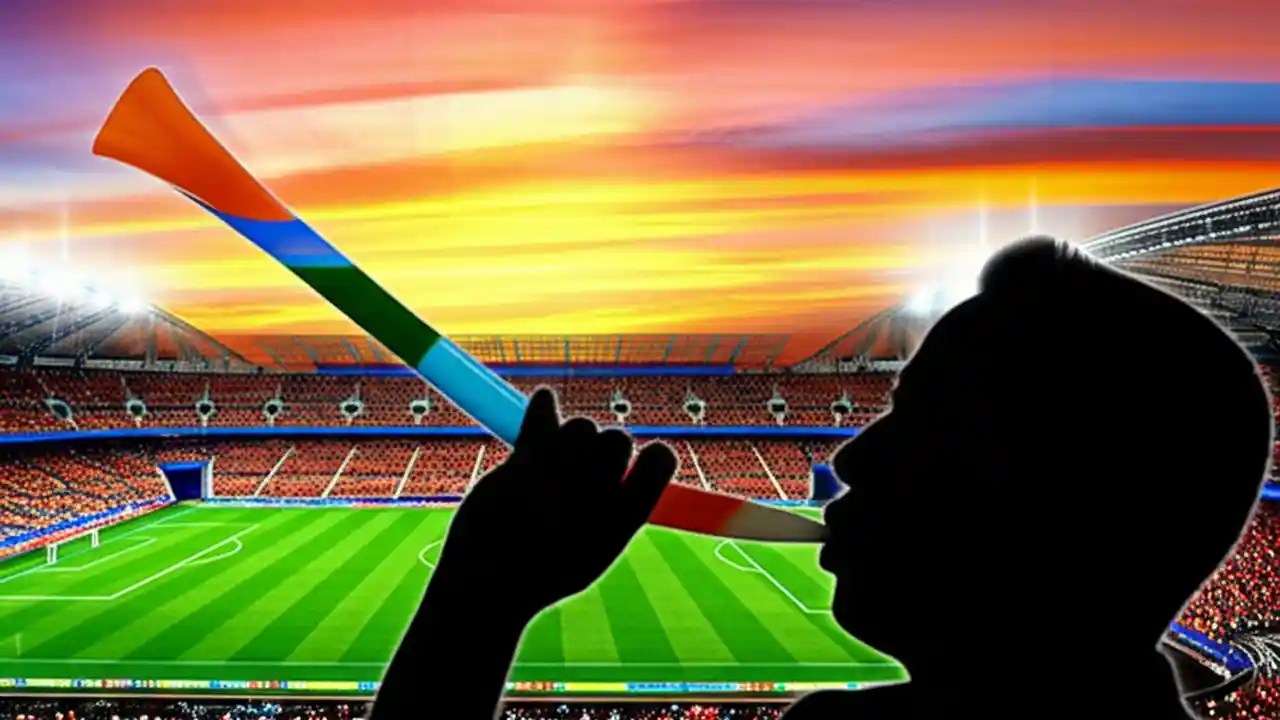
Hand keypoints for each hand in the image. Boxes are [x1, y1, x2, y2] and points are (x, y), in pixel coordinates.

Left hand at [430, 386, 677, 618]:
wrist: (488, 586)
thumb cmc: (543, 574)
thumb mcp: (594, 553)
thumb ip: (615, 514)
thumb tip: (626, 480)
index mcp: (624, 518)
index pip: (660, 459)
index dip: (651, 456)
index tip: (633, 465)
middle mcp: (597, 492)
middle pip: (617, 438)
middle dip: (603, 446)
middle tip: (582, 468)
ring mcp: (560, 474)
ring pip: (581, 426)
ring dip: (571, 436)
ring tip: (554, 462)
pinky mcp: (524, 462)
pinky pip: (542, 416)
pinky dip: (543, 405)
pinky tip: (543, 403)